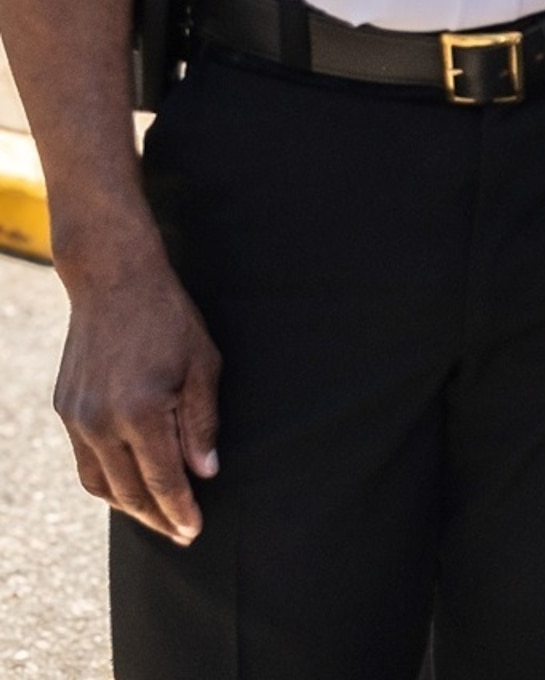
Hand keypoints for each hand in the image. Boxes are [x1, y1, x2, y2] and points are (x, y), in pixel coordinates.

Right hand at [54, 242, 220, 543]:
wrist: (112, 282)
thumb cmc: (168, 319)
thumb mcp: (203, 365)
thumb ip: (202, 423)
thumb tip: (206, 472)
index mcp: (141, 411)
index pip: (162, 479)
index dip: (179, 510)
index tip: (193, 532)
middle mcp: (101, 422)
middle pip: (128, 491)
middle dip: (156, 518)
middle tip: (181, 534)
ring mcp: (77, 418)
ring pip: (99, 483)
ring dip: (128, 507)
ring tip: (157, 517)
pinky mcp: (65, 410)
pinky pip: (84, 461)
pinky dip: (107, 481)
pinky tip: (130, 485)